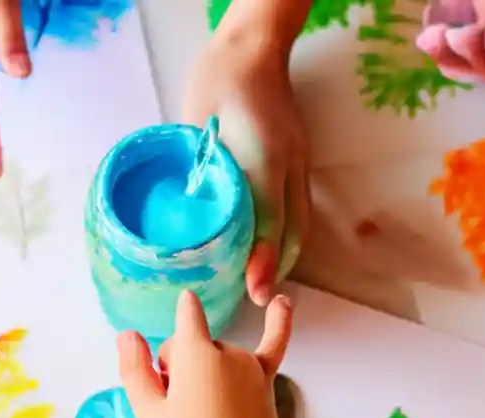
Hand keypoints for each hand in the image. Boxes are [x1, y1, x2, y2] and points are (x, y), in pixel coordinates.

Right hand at [117, 291, 292, 417]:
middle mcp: (226, 350)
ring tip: (201, 415)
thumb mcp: (148, 412)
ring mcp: (250, 365)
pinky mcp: (266, 382)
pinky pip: (274, 343)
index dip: (177, 325)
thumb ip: (134, 369)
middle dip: (182, 367)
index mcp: (195, 351)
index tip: (182, 306)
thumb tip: (128, 335)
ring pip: (219, 355)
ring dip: (207, 372)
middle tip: (178, 409)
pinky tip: (284, 302)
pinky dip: (280, 321)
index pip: (186, 318)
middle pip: (196, 345)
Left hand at [183, 20, 308, 306]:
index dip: (262, 258)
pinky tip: (273, 249)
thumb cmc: (217, 83)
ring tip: (264, 284)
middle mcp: (288, 163)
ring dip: (286, 255)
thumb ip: (198, 170)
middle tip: (256, 299)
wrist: (253, 50)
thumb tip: (183, 215)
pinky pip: (301, 207)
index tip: (255, 290)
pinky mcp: (300, 160)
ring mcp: (299, 162)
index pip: (267, 218)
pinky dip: (290, 234)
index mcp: (262, 156)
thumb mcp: (197, 124)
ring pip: (301, 221)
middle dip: (277, 267)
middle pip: (291, 228)